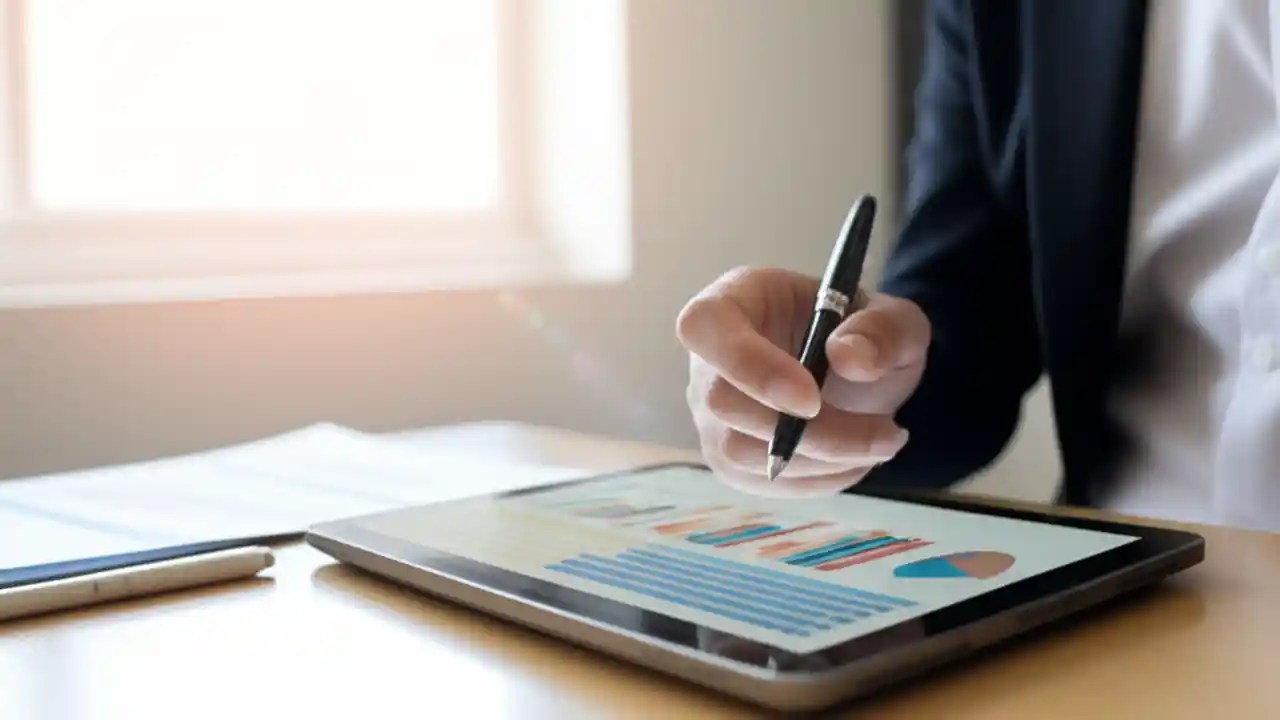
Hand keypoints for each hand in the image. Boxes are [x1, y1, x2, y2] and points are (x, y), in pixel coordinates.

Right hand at [677, 267, 930, 497]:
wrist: (858, 374)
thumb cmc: (862, 334)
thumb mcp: (894, 320)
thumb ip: (882, 330)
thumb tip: (849, 358)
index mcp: (734, 299)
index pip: (705, 327)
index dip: (749, 365)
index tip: (812, 399)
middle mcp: (708, 359)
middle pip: (723, 403)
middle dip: (808, 431)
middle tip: (884, 434)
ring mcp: (710, 414)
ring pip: (742, 453)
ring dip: (822, 460)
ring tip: (882, 443)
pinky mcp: (729, 459)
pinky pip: (762, 482)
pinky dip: (819, 479)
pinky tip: (856, 458)